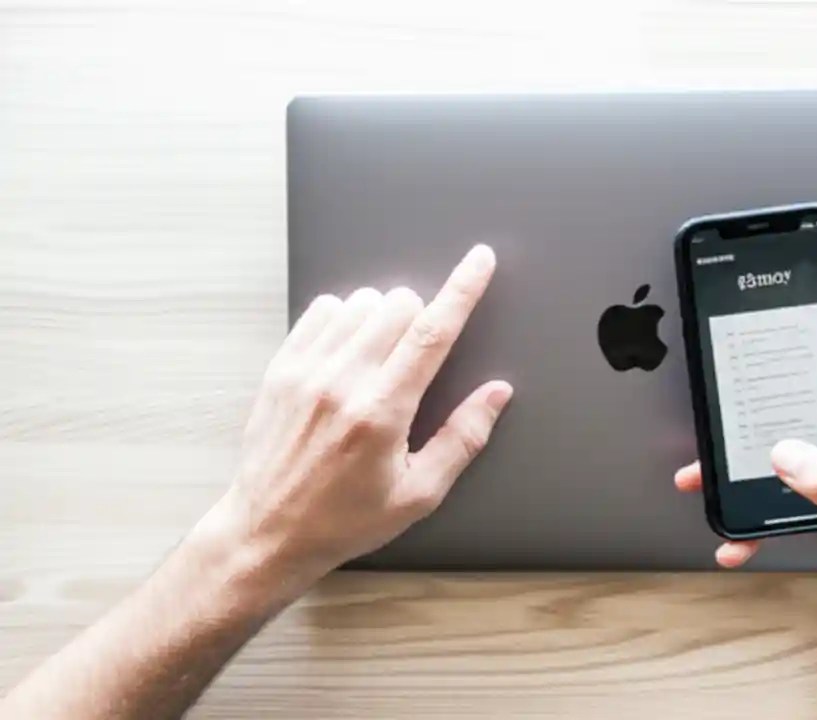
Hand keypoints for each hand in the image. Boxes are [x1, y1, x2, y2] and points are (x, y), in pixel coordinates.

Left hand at [194, 245, 511, 596]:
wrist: (267, 533)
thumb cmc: (344, 520)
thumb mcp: (419, 494)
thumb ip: (462, 438)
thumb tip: (497, 393)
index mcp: (382, 413)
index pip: (432, 333)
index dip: (462, 289)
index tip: (480, 260)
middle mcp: (341, 383)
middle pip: (398, 306)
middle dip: (422, 316)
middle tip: (418, 359)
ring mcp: (305, 372)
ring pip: (361, 302)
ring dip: (383, 317)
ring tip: (381, 361)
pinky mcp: (281, 369)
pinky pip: (321, 311)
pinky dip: (345, 318)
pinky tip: (349, 353)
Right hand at [674, 322, 816, 621]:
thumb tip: (786, 454)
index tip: (776, 322)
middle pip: (804, 398)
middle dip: (758, 404)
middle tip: (720, 407)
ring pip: (787, 448)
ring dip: (746, 465)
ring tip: (706, 477)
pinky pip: (786, 495)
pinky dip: (758, 516)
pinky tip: (738, 539)